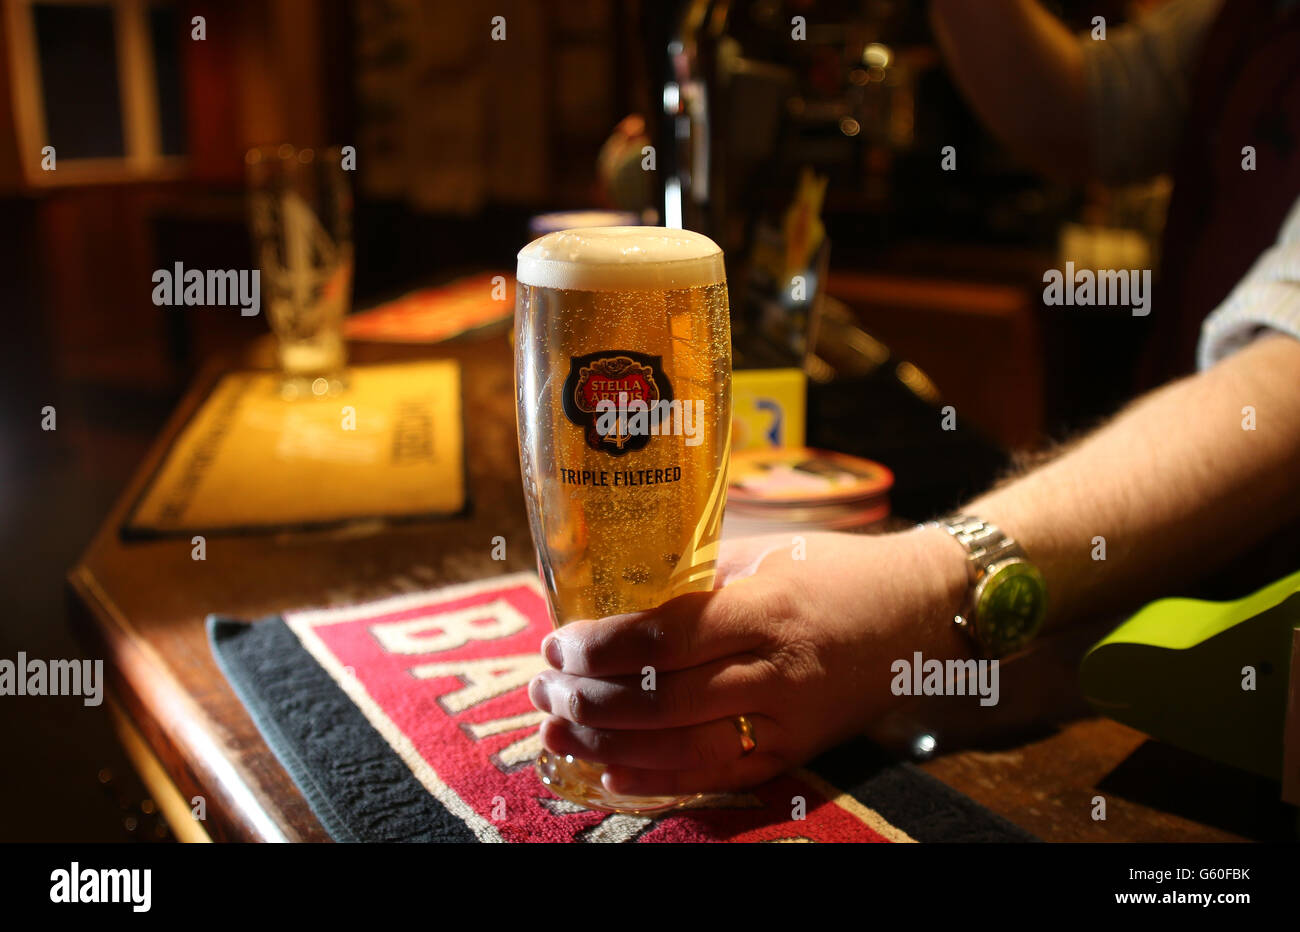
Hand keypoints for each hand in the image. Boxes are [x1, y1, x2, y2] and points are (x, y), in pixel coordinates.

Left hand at [527, 527, 968, 796]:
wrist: (917, 614)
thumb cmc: (833, 571)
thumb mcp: (763, 555)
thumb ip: (694, 581)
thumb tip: (614, 603)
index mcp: (767, 609)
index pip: (664, 639)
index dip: (600, 648)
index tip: (557, 642)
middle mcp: (778, 673)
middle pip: (662, 702)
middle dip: (588, 698)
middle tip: (541, 687)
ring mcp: (789, 723)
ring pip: (682, 750)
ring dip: (608, 743)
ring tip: (557, 728)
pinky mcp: (796, 754)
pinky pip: (718, 778)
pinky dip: (658, 780)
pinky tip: (610, 769)